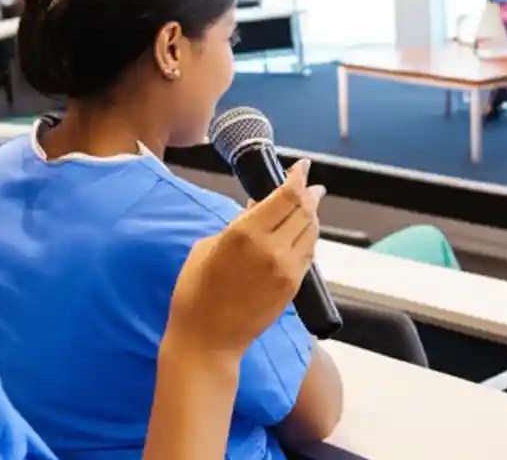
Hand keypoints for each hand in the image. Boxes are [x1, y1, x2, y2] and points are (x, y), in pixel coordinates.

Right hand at [167, 159, 324, 356]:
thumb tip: (257, 205)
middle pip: (304, 210)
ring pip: (311, 231)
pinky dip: (307, 238)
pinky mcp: (293, 287)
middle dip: (308, 194)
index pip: (286, 196)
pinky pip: (308, 253)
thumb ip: (238, 223)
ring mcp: (287, 270)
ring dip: (310, 215)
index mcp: (246, 233)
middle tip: (307, 185)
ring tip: (305, 206)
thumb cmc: (195, 292)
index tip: (303, 167)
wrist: (207, 340)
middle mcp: (272, 249)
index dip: (298, 177)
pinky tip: (299, 233)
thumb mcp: (208, 246)